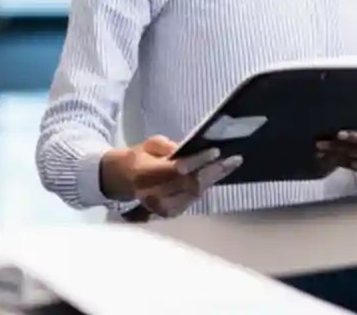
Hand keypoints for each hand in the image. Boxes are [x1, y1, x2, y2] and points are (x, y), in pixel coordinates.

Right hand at [100, 135, 242, 217]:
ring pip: (195, 194)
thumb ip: (169, 146)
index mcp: (144, 174)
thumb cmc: (139, 158)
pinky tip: (217, 175)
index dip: (198, 161)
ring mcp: (161, 207)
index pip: (176, 169)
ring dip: (214, 178)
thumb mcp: (150, 144)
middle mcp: (153, 194)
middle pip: (190, 184)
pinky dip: (206, 186)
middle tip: (234, 159)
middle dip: (214, 171)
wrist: (122, 180)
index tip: (216, 151)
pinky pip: (193, 199)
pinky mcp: (169, 213)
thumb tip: (191, 150)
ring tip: (230, 165)